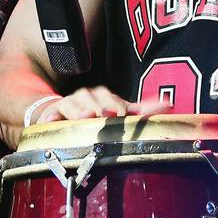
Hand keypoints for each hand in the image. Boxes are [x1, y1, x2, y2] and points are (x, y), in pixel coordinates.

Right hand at [33, 86, 172, 123]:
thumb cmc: (98, 115)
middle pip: (91, 98)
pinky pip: (49, 114)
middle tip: (103, 116)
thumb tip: (168, 105)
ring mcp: (68, 104)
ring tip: (84, 118)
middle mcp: (85, 97)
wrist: (67, 116)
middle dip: (98, 107)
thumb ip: (142, 110)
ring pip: (71, 104)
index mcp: (102, 96)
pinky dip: (50, 117)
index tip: (120, 113)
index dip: (115, 104)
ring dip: (77, 111)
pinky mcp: (51, 114)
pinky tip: (51, 121)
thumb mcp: (121, 112)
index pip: (109, 97)